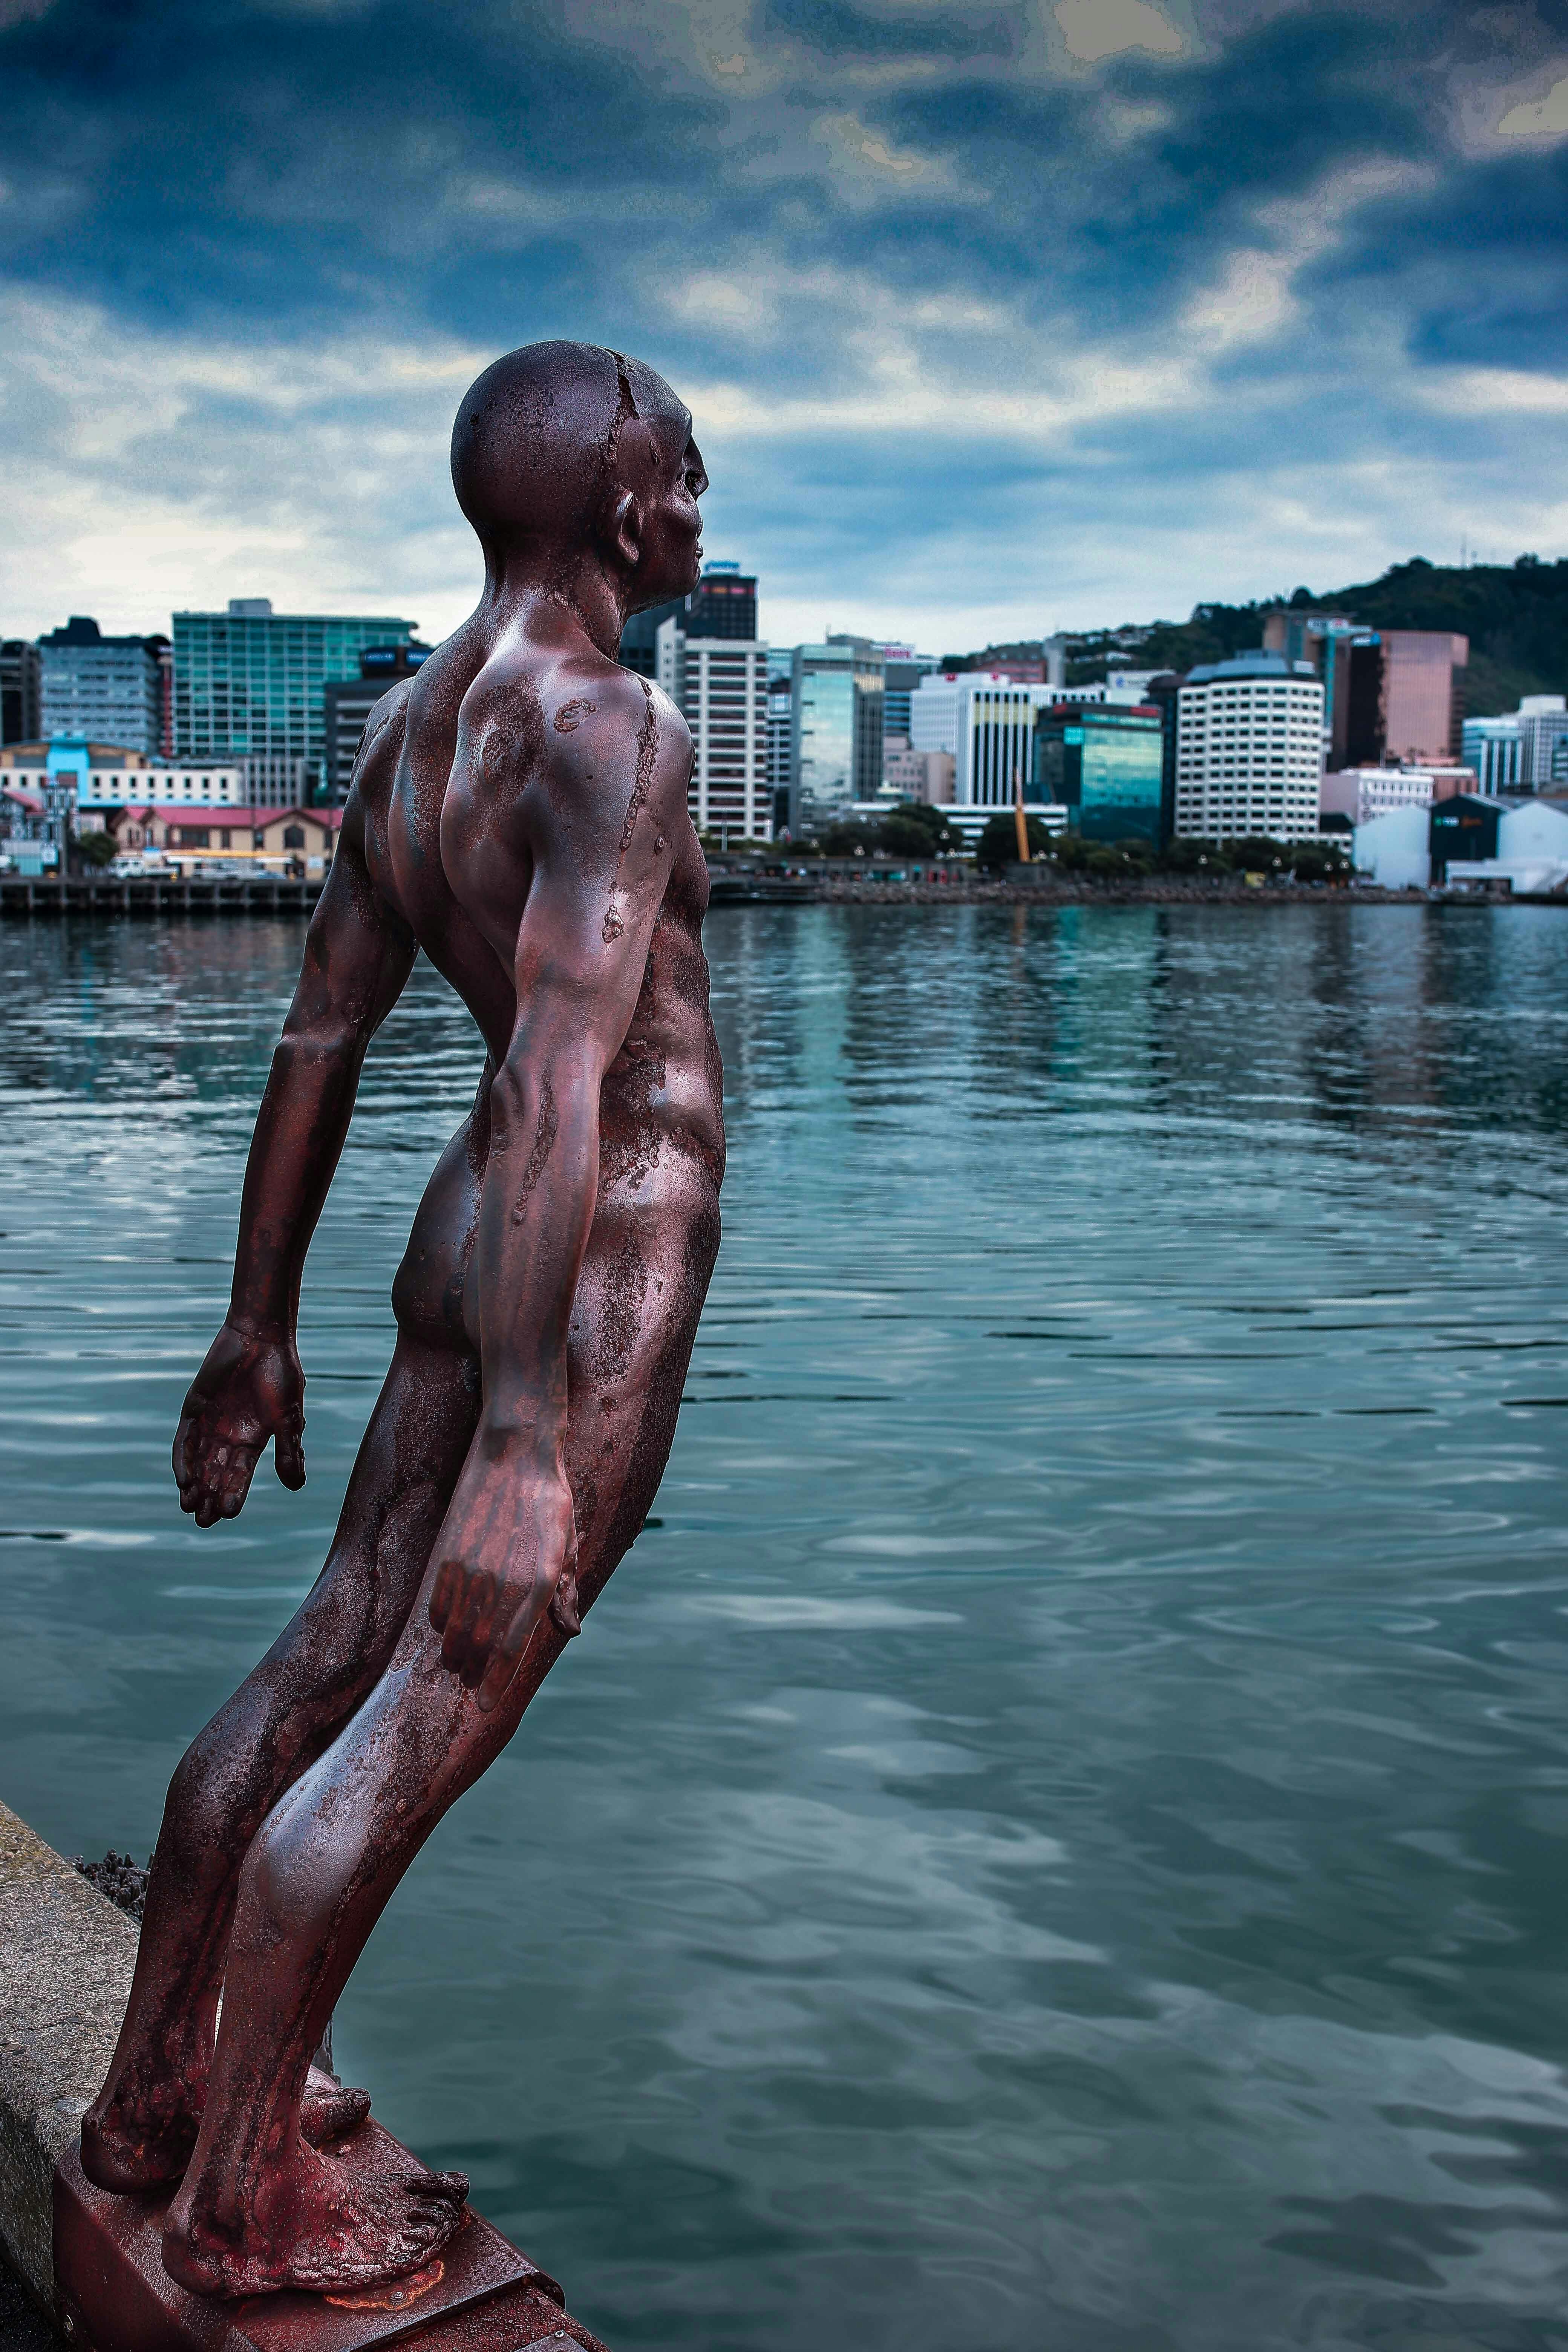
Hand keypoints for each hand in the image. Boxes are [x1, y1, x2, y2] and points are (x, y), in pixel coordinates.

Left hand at [172, 1322, 305, 1526]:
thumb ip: (289, 1451)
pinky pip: (184, 1441)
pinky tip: (183, 1479)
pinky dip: (183, 1460)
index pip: (241, 1475)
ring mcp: (210, 1424)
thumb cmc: (280, 1375)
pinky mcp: (193, 1410)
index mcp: (253, 1440)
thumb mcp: (288, 1418)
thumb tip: (295, 1487)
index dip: (234, 1494)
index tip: (228, 1514)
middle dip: (209, 1498)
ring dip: (194, 1485)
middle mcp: (229, 1436)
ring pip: (198, 1462)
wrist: (261, 1338)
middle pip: (216, 1474)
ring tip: (189, 1507)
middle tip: (202, 1523)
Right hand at [428, 1440, 580, 1712]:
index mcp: (538, 1582)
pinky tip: (446, 1626)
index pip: (511, 1649)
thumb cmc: (549, 1501)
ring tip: (456, 1662)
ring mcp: (471, 1570)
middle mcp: (502, 1582)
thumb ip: (564, 1593)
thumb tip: (571, 1631)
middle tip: (470, 1683)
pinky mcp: (448, 1555)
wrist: (516, 1453)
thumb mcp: (566, 1546)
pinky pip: (437, 1606)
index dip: (496, 1682)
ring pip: (454, 1633)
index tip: (485, 1705)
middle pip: (478, 1648)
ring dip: (454, 1654)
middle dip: (472, 1673)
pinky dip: (440, 1624)